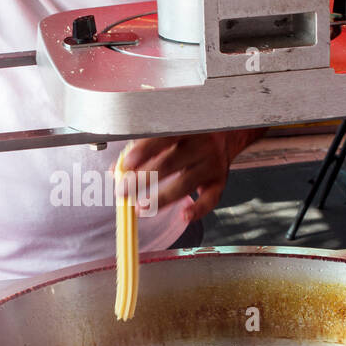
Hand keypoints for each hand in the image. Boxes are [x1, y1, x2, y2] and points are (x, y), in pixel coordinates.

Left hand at [118, 129, 263, 223]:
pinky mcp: (220, 182)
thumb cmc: (191, 136)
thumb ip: (143, 149)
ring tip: (141, 208)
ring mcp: (212, 164)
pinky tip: (183, 216)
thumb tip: (117, 170)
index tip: (126, 165)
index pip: (162, 139)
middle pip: (170, 163)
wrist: (228, 135)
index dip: (143, 151)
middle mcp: (201, 145)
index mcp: (186, 129)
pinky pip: (210, 199)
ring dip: (161, 198)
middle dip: (143, 179)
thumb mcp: (170, 135)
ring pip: (185, 183)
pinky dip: (197, 210)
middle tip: (124, 191)